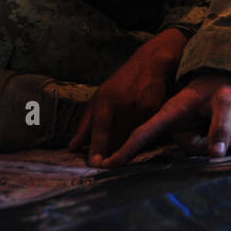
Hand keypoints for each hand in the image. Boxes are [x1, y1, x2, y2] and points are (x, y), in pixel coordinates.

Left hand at [69, 29, 186, 165]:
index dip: (97, 148)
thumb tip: (72, 148)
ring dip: (125, 150)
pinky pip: (147, 135)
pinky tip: (137, 144)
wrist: (152, 64)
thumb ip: (85, 124)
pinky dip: (140, 142)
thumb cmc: (121, 82)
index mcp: (106, 99)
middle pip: (117, 139)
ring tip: (120, 157)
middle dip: (110, 155)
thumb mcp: (99, 97)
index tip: (95, 164)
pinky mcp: (157, 112)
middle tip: (105, 166)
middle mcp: (124, 104)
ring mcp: (142, 109)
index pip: (100, 128)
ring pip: (132, 140)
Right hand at [101, 72, 230, 167]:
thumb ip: (221, 127)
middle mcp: (172, 120)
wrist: (228, 73)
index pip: (144, 133)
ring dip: (218, 144)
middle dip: (209, 147)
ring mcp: (181, 126)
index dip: (126, 150)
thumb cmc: (224, 84)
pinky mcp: (190, 130)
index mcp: (171, 111)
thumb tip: (216, 154)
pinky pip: (203, 146)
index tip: (107, 164)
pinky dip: (220, 142)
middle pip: (186, 148)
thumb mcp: (227, 102)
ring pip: (196, 148)